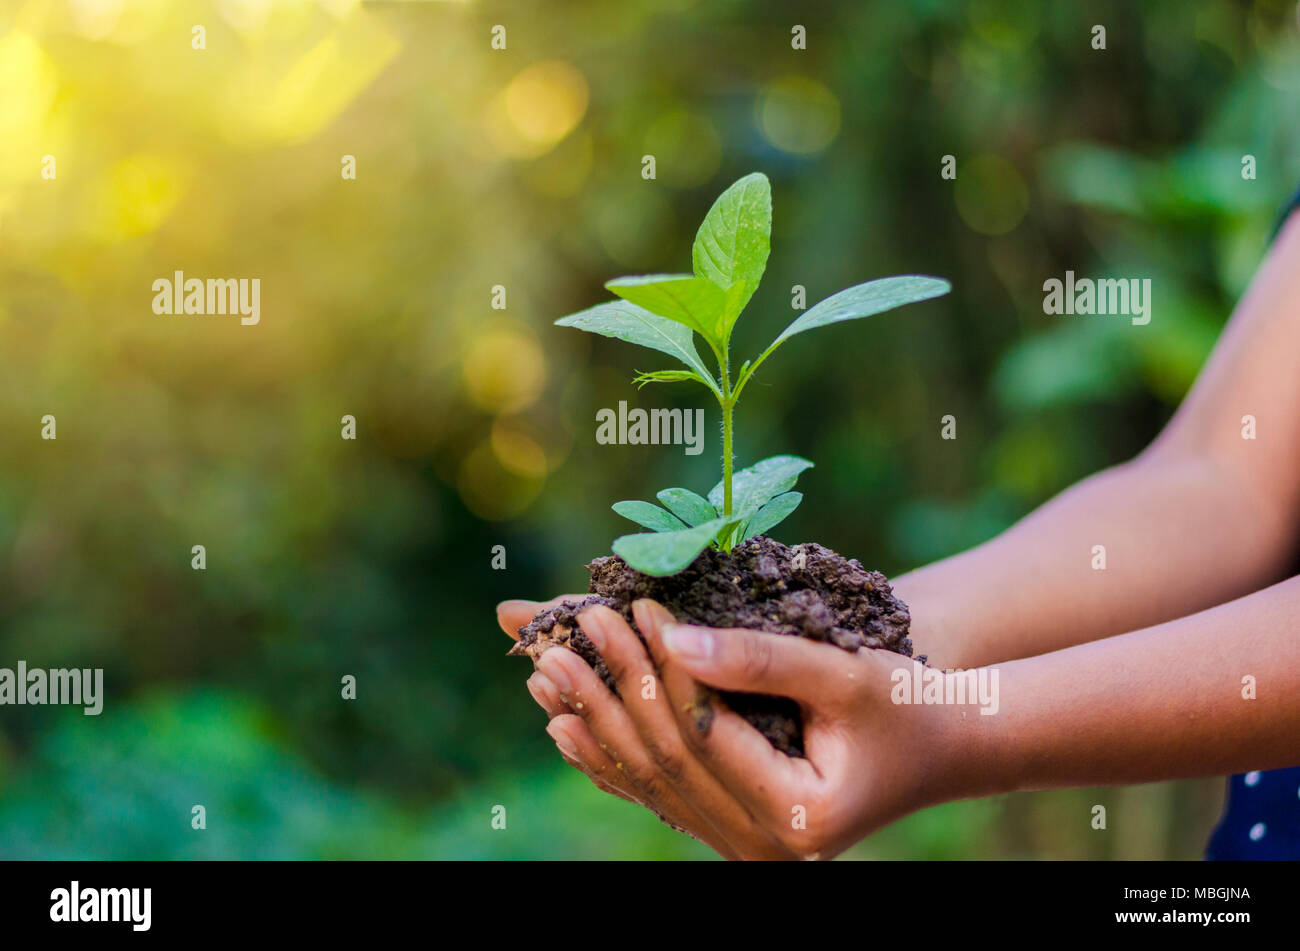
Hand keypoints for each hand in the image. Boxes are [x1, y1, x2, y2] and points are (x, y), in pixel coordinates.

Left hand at [501, 597, 992, 858]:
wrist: (940, 749)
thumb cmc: (905, 705)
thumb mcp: (843, 673)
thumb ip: (760, 659)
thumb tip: (671, 636)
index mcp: (800, 818)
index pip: (706, 737)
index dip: (660, 670)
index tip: (626, 609)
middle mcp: (766, 851)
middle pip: (666, 765)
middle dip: (611, 696)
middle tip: (558, 641)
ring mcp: (745, 848)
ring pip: (652, 784)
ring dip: (595, 726)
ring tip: (543, 677)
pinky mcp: (733, 830)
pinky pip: (660, 795)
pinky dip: (611, 758)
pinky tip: (566, 726)